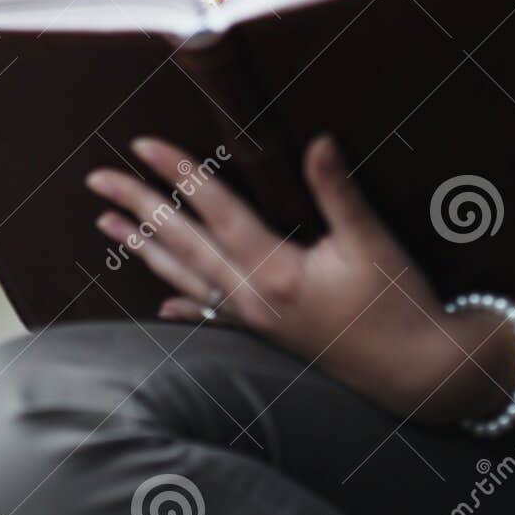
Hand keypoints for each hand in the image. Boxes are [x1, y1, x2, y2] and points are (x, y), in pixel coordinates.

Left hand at [85, 133, 506, 424]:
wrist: (418, 373)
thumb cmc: (398, 304)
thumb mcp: (372, 242)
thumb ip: (338, 191)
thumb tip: (318, 141)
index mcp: (275, 270)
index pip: (214, 210)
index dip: (178, 174)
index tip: (140, 145)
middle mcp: (254, 298)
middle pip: (183, 244)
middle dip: (138, 208)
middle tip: (96, 179)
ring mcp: (257, 322)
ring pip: (187, 278)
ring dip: (145, 250)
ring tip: (108, 226)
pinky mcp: (269, 337)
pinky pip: (214, 318)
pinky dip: (185, 307)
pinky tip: (163, 307)